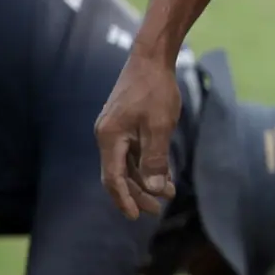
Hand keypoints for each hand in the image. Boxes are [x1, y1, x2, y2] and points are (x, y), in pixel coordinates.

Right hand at [96, 53, 182, 217]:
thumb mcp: (159, 127)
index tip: (135, 217)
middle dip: (137, 193)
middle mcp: (107, 135)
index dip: (124, 199)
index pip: (113, 178)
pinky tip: (164, 174)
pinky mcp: (125, 123)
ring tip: (167, 194)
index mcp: (109, 138)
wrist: (152, 57)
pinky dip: (146, 164)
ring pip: (127, 164)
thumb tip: (153, 189)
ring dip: (145, 180)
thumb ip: (154, 159)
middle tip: (157, 210)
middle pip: (118, 174)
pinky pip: (133, 151)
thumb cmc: (155, 90)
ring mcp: (115, 129)